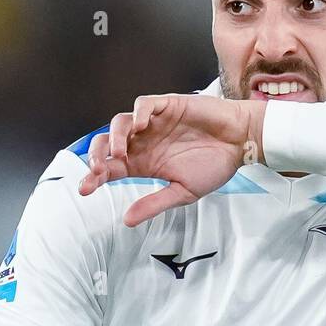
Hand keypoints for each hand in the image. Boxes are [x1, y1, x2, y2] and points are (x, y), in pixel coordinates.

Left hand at [78, 94, 265, 226]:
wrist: (240, 144)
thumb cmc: (216, 167)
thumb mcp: (183, 193)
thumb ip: (155, 203)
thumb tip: (127, 221)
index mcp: (144, 163)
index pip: (111, 168)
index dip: (94, 177)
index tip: (85, 189)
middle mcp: (144, 142)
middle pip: (107, 143)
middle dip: (96, 155)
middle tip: (97, 170)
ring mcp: (154, 122)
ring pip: (121, 122)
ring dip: (115, 136)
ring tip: (120, 152)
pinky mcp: (167, 105)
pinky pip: (144, 104)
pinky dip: (137, 113)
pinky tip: (140, 128)